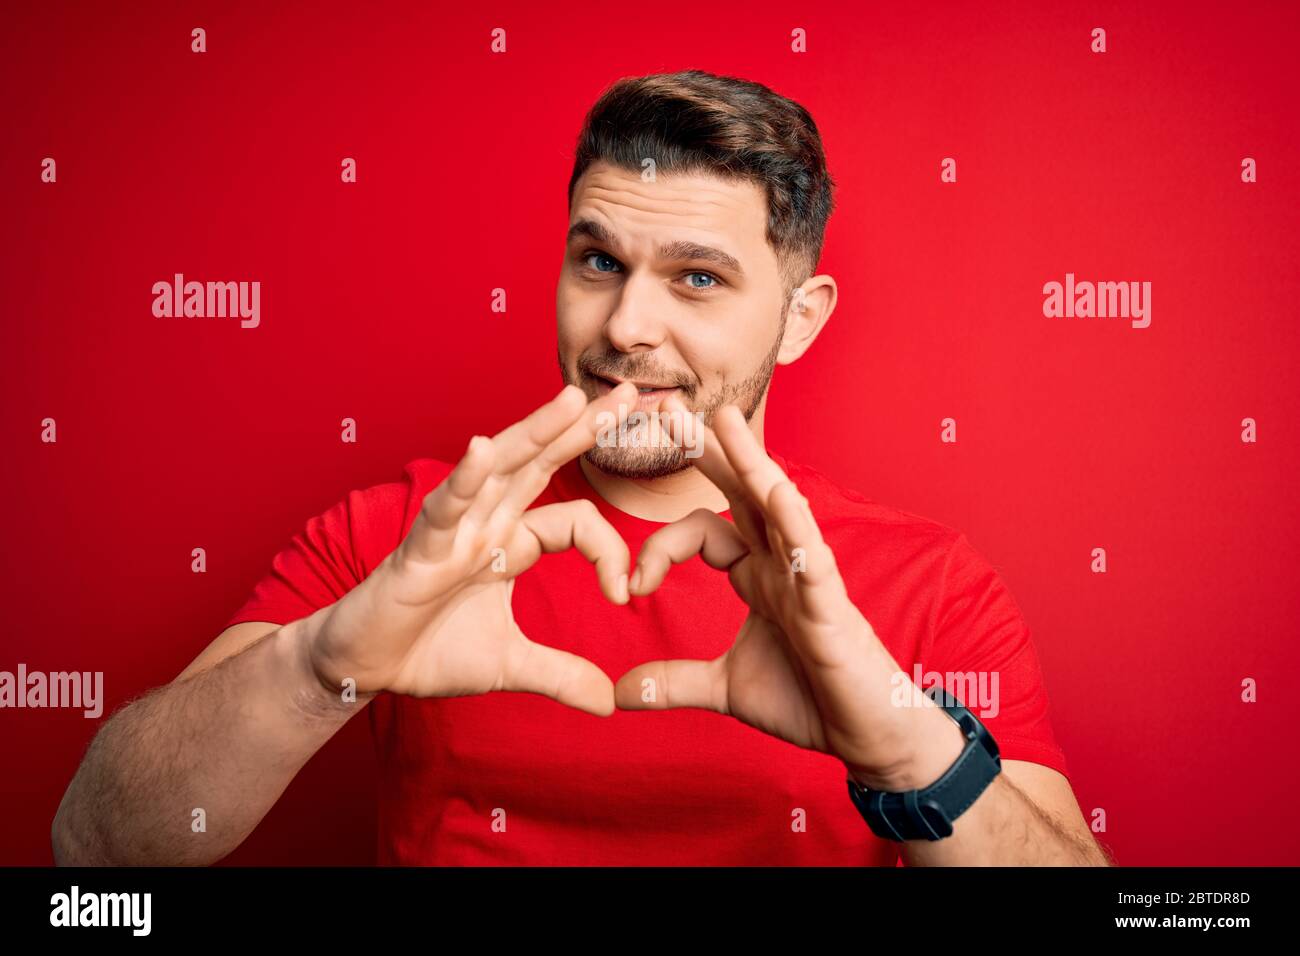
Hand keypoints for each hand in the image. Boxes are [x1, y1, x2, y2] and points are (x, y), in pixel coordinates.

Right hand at [307, 381, 638, 715]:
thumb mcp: (510, 665)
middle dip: (587, 429)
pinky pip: (443, 509)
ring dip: (536, 432)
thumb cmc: (428, 651)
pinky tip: (482, 450)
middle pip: (543, 465)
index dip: (609, 552)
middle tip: (634, 394)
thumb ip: (560, 675)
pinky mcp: (418, 550)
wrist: (363, 668)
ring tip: (573, 398)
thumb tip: (610, 700)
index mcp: (511, 542)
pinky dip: (464, 481)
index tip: (627, 594)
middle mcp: (486, 523)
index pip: (576, 522)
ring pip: (500, 472)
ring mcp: (453, 531)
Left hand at [615, 396, 957, 788]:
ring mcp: (806, 578)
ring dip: (749, 464)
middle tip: (670, 405)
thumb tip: (618, 694)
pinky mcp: (829, 605)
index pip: (700, 532)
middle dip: (708, 449)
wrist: (864, 736)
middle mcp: (780, 564)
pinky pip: (810, 557)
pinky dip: (793, 524)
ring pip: (777, 508)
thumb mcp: (726, 688)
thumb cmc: (807, 700)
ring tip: (723, 422)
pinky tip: (777, 493)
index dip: (658, 548)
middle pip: (741, 493)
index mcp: (756, 576)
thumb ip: (674, 683)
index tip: (631, 587)